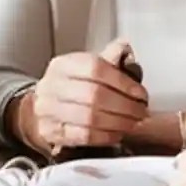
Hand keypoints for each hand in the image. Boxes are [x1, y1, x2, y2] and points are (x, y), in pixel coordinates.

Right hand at [21, 40, 148, 151]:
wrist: (44, 109)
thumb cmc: (72, 88)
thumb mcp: (89, 69)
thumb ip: (110, 58)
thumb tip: (125, 49)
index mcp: (63, 65)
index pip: (95, 68)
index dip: (122, 82)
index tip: (140, 94)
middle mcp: (52, 85)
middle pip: (94, 95)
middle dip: (125, 106)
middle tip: (141, 112)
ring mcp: (48, 110)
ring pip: (90, 118)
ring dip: (119, 123)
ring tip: (133, 123)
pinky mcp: (51, 133)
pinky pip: (84, 137)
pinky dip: (106, 136)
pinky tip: (118, 133)